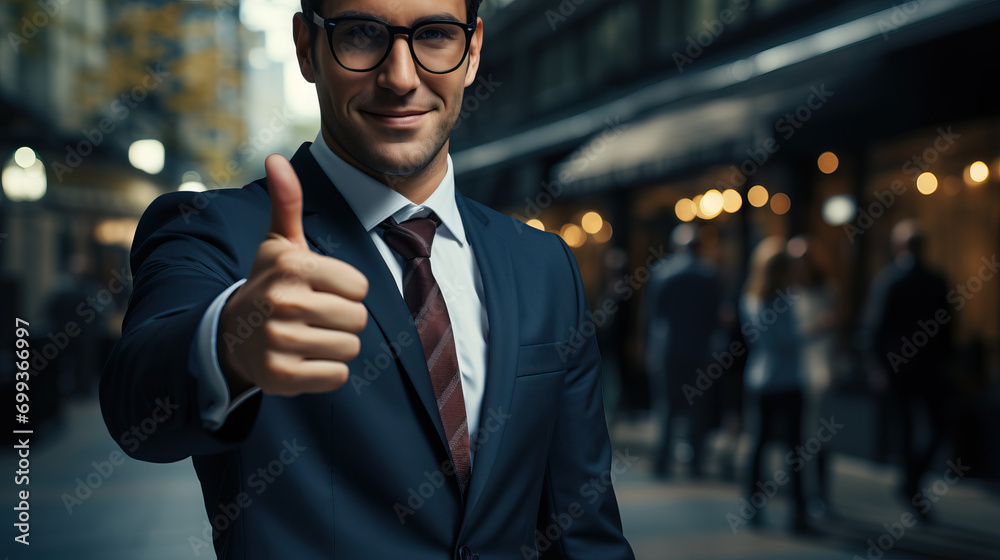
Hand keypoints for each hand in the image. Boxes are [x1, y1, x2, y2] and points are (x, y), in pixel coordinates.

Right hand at [218, 154, 368, 395]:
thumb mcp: (278, 243)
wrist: (231, 336)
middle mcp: (283, 302)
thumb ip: (287, 202)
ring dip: (335, 346)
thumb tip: (275, 158)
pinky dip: (326, 373)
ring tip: (307, 337)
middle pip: (358, 319)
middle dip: (343, 320)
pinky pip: (337, 377)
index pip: (360, 286)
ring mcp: (279, 342)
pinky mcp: (280, 377)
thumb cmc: (269, 284)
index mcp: (292, 266)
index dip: (346, 290)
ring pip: (350, 349)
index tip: (320, 290)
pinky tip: (302, 360)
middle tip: (313, 316)